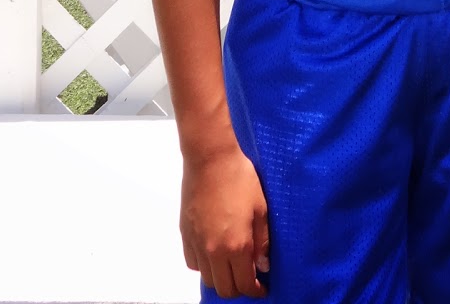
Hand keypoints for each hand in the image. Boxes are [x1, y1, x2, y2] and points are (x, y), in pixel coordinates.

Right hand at [180, 143, 269, 298]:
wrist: (211, 158)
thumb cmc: (239, 177)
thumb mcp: (261, 208)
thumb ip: (263, 241)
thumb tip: (264, 264)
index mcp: (236, 245)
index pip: (244, 284)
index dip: (255, 290)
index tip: (262, 288)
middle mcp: (214, 250)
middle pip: (224, 288)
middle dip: (238, 289)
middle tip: (249, 278)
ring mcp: (197, 243)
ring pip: (207, 278)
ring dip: (221, 278)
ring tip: (232, 265)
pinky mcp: (186, 234)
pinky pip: (193, 263)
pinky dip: (204, 265)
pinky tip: (214, 253)